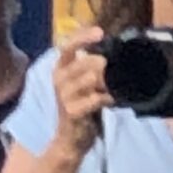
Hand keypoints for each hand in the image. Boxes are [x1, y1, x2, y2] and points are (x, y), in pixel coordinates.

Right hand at [50, 29, 110, 160]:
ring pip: (93, 78)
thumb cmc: (82, 107)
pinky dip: (108, 99)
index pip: (68, 46)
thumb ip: (93, 68)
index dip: (83, 37)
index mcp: (60, 69)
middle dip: (106, 68)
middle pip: (87, 62)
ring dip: (108, 84)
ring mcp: (63, 95)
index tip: (100, 33)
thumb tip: (114, 52)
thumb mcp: (86, 83)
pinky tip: (111, 102)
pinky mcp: (71, 110)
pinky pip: (96, 98)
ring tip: (112, 91)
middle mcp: (58, 79)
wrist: (71, 139)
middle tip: (114, 78)